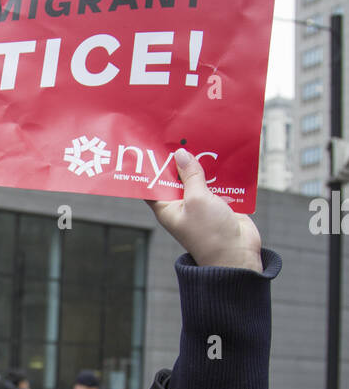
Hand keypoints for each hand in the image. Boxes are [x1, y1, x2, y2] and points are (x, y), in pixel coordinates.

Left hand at [146, 150, 262, 271]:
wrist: (238, 255)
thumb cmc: (210, 233)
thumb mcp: (196, 199)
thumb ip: (190, 175)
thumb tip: (181, 154)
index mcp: (167, 207)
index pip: (152, 185)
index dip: (150, 167)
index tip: (150, 146)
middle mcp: (181, 205)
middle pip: (177, 177)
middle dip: (179, 159)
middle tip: (180, 134)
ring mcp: (200, 204)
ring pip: (198, 178)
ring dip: (201, 163)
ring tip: (200, 138)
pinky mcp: (219, 203)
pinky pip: (217, 183)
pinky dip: (219, 172)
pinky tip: (221, 154)